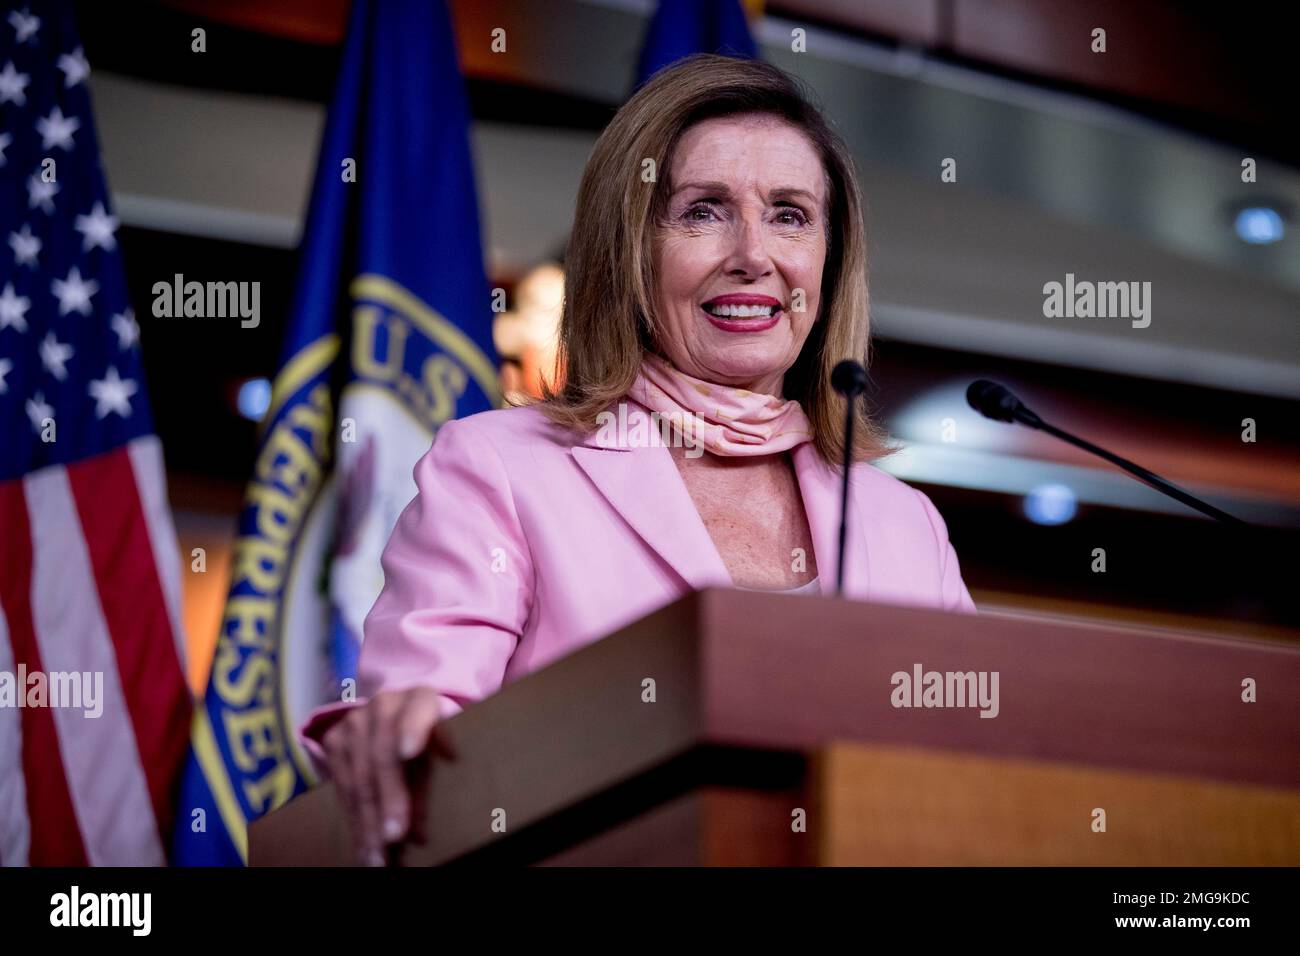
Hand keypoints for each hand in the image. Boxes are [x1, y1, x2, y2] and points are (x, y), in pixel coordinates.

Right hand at [320, 686, 455, 865]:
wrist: (399, 720)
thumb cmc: (433, 742)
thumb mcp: (442, 753)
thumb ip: (436, 781)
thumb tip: (420, 832)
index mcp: (422, 699)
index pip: (419, 712)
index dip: (414, 730)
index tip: (410, 752)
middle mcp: (385, 704)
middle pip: (384, 756)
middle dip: (389, 801)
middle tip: (395, 837)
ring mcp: (355, 721)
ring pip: (359, 778)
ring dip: (368, 823)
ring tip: (378, 858)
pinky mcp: (334, 740)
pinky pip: (342, 788)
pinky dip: (354, 821)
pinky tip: (363, 848)